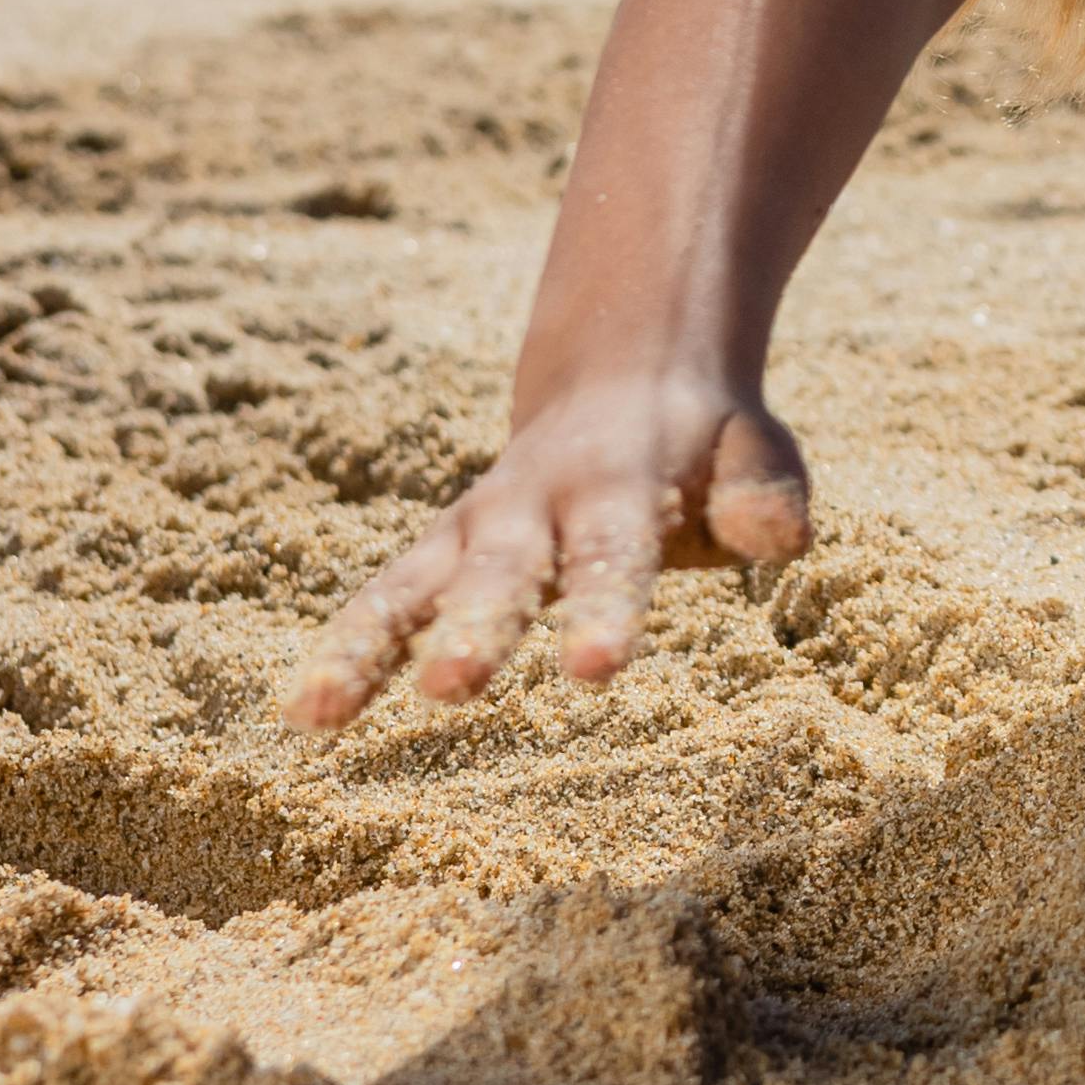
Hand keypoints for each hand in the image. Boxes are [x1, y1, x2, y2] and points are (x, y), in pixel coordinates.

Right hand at [286, 364, 811, 733]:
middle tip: (451, 688)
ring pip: (413, 583)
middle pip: (502, 570)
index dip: (605, 609)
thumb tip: (780, 537)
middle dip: (477, 627)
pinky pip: (383, 598)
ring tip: (320, 712)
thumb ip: (763, 494)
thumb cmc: (704, 441)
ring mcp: (476, 526)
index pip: (615, 554)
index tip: (595, 668)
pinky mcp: (439, 551)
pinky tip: (304, 713)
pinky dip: (346, 645)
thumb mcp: (753, 451)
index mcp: (619, 485)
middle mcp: (533, 505)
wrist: (629, 371)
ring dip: (368, 644)